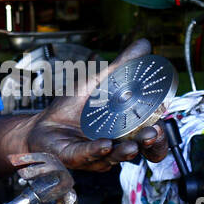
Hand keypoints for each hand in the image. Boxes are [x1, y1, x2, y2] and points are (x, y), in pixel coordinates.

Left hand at [27, 38, 171, 171]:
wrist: (42, 124)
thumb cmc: (72, 108)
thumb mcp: (98, 82)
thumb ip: (122, 66)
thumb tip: (144, 45)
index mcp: (125, 128)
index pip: (150, 135)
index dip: (160, 133)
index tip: (162, 120)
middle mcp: (116, 144)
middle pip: (140, 148)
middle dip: (149, 142)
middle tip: (153, 133)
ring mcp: (98, 154)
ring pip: (117, 156)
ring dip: (126, 151)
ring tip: (132, 146)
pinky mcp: (77, 157)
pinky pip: (90, 156)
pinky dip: (97, 150)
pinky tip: (104, 144)